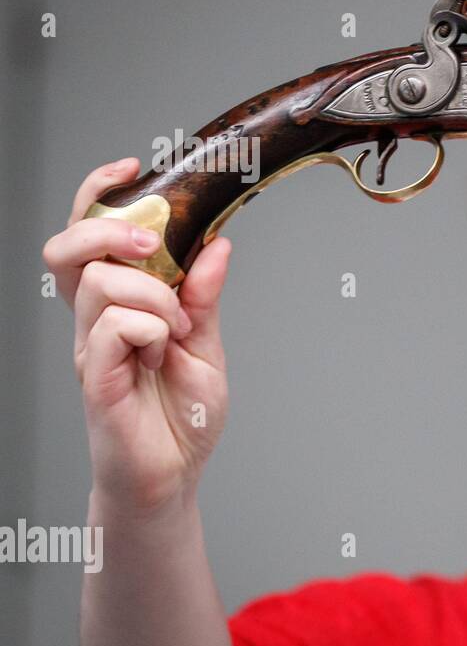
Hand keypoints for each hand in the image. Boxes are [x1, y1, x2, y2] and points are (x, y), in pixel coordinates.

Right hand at [43, 158, 233, 513]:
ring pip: (102, 284)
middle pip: (69, 248)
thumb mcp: (207, 345)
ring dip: (155, 297)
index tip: (130, 168)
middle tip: (154, 254)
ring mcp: (90, 348)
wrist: (173, 477)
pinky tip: (163, 353)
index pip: (89, 235)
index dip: (99, 194)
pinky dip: (150, 329)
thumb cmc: (182, 418)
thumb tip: (218, 244)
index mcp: (118, 305)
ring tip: (177, 333)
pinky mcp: (94, 378)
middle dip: (112, 233)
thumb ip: (205, 296)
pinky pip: (112, 327)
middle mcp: (94, 321)